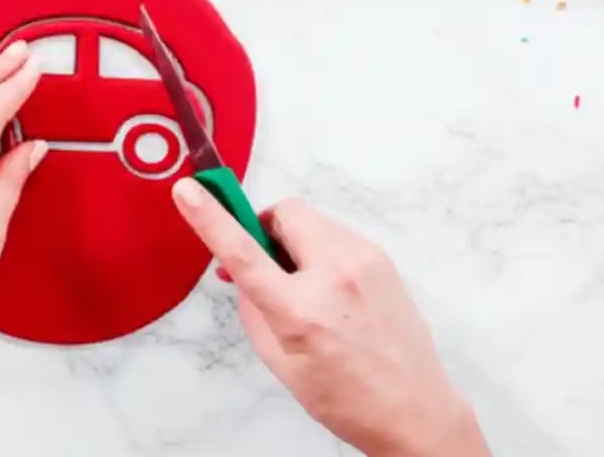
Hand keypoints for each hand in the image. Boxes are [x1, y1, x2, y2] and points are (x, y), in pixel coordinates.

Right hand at [172, 184, 488, 456]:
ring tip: (299, 282)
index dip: (210, 218)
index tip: (189, 192)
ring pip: (311, 220)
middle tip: (261, 260)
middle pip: (284, 212)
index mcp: (302, 312)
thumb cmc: (350, 397)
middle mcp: (338, 277)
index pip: (243, 252)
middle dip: (264, 228)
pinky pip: (336, 234)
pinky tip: (326, 286)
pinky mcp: (382, 259)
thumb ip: (253, 310)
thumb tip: (240, 272)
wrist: (414, 410)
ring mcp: (366, 263)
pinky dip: (319, 249)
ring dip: (293, 240)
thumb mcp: (281, 364)